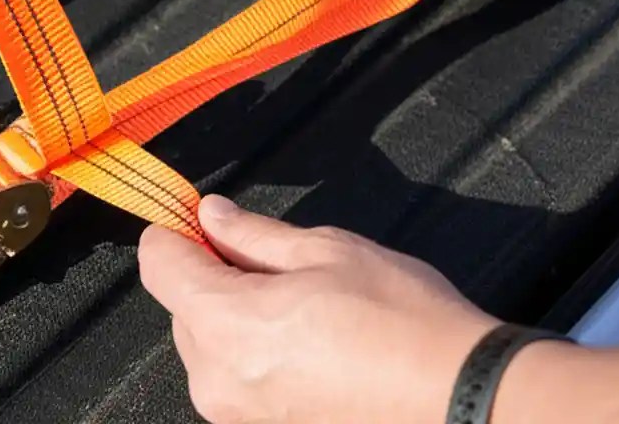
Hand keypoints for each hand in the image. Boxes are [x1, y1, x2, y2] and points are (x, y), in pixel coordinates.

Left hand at [138, 195, 499, 423]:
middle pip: (182, 307)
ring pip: (209, 344)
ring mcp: (236, 413)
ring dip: (237, 317)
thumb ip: (252, 234)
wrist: (462, 399)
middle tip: (277, 266)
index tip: (199, 221)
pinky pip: (237, 376)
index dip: (174, 233)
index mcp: (223, 323)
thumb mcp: (326, 251)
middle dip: (214, 277)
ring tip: (307, 308)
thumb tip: (211, 215)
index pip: (157, 265)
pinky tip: (311, 343)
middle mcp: (215, 377)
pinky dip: (257, 353)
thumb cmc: (402, 321)